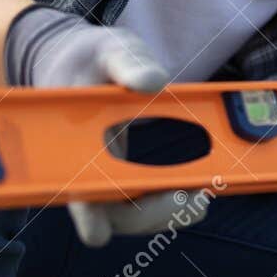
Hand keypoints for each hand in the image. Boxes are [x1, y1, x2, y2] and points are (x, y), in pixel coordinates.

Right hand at [4, 5, 211, 246]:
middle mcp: (86, 169)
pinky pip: (145, 197)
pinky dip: (170, 195)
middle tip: (197, 197)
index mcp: (73, 143)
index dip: (91, 218)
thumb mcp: (110, 49)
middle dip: (154, 214)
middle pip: (115, 215)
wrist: (76, 60)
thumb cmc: (90, 57)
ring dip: (167, 212)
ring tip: (203, 195)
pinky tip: (198, 183)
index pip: (76, 194)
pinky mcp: (123, 171)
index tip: (111, 227)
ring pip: (133, 214)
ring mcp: (106, 173)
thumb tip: (153, 81)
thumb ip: (129, 62)